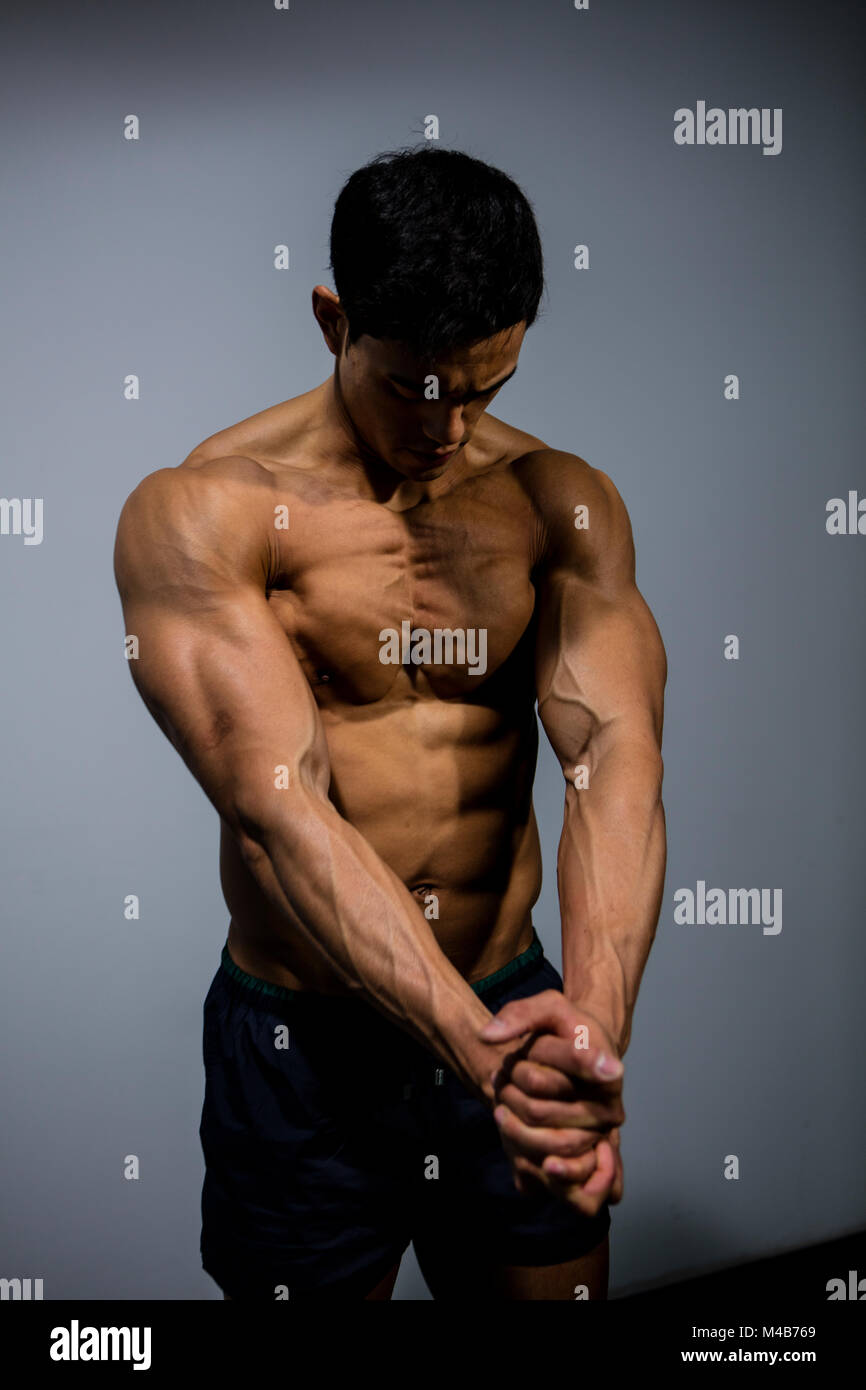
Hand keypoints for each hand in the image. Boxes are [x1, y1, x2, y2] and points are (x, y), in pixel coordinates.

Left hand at [479, 990, 624, 1213]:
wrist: (586, 1052)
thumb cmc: (567, 1029)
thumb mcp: (550, 1007)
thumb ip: (520, 1014)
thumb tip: (487, 1035)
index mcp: (607, 1067)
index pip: (579, 1062)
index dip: (586, 1062)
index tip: (596, 1065)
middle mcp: (608, 1105)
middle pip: (541, 1102)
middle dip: (513, 1082)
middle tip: (504, 1069)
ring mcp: (597, 1132)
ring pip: (540, 1132)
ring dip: (509, 1114)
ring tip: (501, 1089)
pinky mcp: (583, 1150)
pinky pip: (547, 1158)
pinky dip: (519, 1142)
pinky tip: (505, 1117)